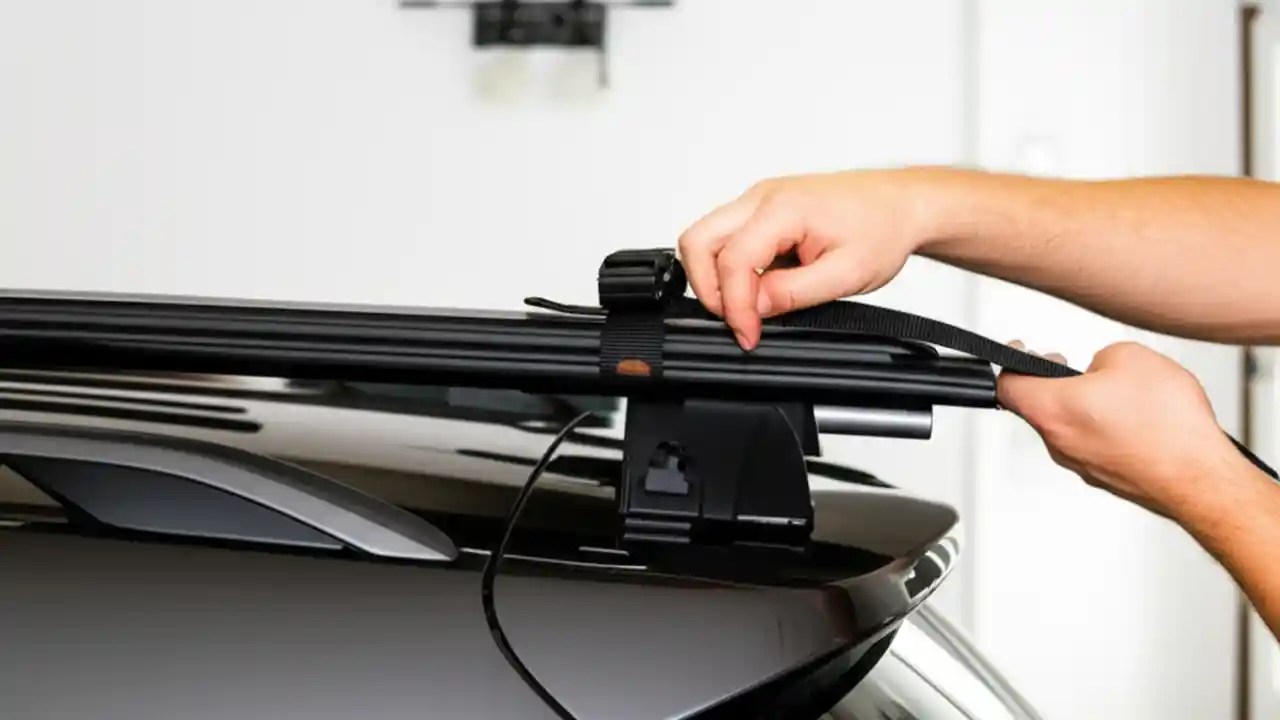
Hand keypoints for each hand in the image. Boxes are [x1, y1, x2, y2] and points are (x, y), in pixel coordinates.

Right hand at [677, 170, 939, 349]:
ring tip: (751, 304)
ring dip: (718, 277)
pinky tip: (763, 284)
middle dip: (708, 288)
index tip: (748, 334)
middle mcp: (762, 197)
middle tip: (736, 318)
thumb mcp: (845, 274)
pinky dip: (734, 268)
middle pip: (698, 241)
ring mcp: (758, 200)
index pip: (733, 260)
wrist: (903, 204)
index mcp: (783, 207)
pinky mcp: (761, 210)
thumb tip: (754, 308)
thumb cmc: (883, 227)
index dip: (734, 306)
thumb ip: (792, 293)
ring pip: (706, 239)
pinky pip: (727, 239)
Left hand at [997, 341, 1241, 518]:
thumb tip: (1099, 369)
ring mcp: (1081, 465)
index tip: (1020, 352)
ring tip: (1118, 393)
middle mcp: (1059, 443)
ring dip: (1084, 406)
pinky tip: (1136, 419)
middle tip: (1067, 366)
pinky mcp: (1106, 479)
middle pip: (1038, 407)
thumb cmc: (1167, 427)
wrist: (1201, 479)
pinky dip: (1106, 428)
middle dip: (1053, 382)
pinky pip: (1095, 446)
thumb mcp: (1130, 357)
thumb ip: (1101, 357)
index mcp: (1052, 410)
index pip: (1007, 386)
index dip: (1010, 363)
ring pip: (1069, 427)